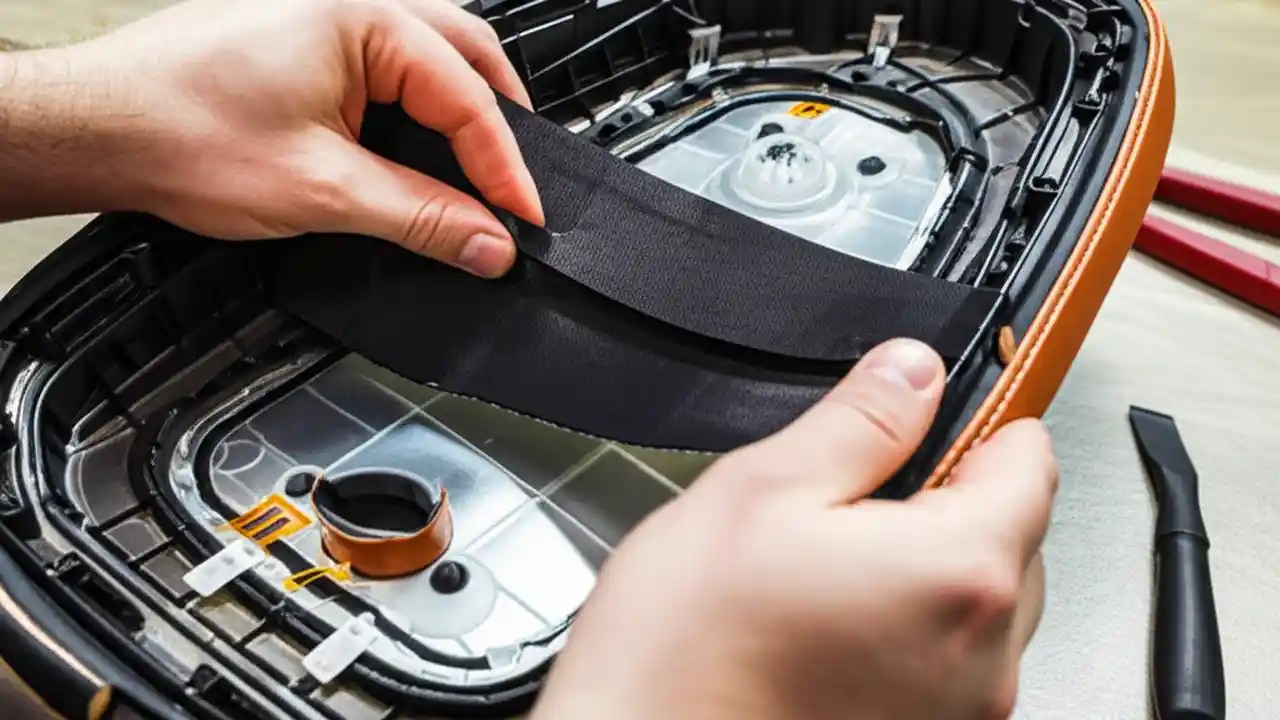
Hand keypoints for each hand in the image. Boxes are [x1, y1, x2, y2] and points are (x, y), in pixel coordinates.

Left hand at [0, 0, 541, 277]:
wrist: (96, 128)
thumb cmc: (179, 132)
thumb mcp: (323, 190)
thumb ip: (421, 217)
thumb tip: (487, 241)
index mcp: (364, 18)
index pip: (468, 97)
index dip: (504, 167)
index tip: (522, 219)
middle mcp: (348, 1)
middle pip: (465, 52)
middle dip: (499, 120)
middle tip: (515, 184)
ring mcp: (323, 12)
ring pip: (428, 51)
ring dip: (460, 104)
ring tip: (477, 164)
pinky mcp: (301, 35)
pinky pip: (386, 59)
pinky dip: (415, 100)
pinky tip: (416, 140)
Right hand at [535, 339, 1057, 719]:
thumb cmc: (686, 653)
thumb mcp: (762, 490)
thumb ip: (860, 421)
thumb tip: (912, 371)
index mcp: (956, 572)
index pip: (1031, 459)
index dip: (980, 419)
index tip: (935, 414)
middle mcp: (982, 654)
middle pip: (1015, 534)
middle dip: (950, 499)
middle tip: (853, 496)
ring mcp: (960, 710)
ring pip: (982, 600)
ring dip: (928, 568)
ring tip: (828, 568)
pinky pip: (951, 660)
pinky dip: (911, 630)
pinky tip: (829, 623)